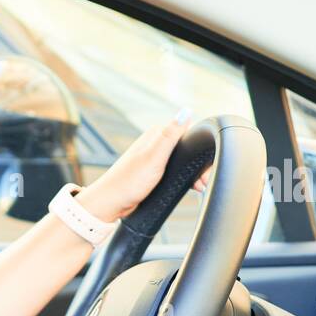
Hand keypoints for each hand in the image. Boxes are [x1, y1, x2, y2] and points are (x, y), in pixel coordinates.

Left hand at [73, 108, 210, 223]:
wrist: (111, 204)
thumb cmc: (128, 182)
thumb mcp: (153, 157)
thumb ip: (170, 135)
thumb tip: (186, 111)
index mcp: (156, 134)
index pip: (188, 132)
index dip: (199, 149)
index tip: (204, 167)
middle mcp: (155, 144)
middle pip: (187, 149)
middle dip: (197, 165)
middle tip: (200, 182)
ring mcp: (154, 158)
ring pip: (182, 162)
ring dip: (191, 173)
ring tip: (196, 186)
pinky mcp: (153, 172)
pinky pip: (175, 172)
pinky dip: (183, 179)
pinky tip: (186, 187)